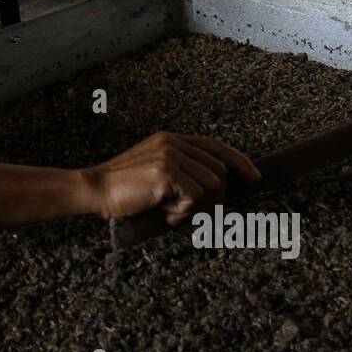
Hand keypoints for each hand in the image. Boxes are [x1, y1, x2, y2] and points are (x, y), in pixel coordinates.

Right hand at [86, 132, 259, 224]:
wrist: (96, 188)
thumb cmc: (125, 187)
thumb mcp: (156, 171)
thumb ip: (182, 171)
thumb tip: (217, 187)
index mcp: (172, 139)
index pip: (216, 146)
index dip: (240, 161)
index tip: (254, 177)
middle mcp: (173, 143)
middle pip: (219, 172)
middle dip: (212, 199)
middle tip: (185, 212)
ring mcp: (170, 155)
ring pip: (210, 186)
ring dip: (191, 206)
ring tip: (166, 207)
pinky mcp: (166, 171)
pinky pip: (194, 197)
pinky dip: (180, 211)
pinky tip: (160, 209)